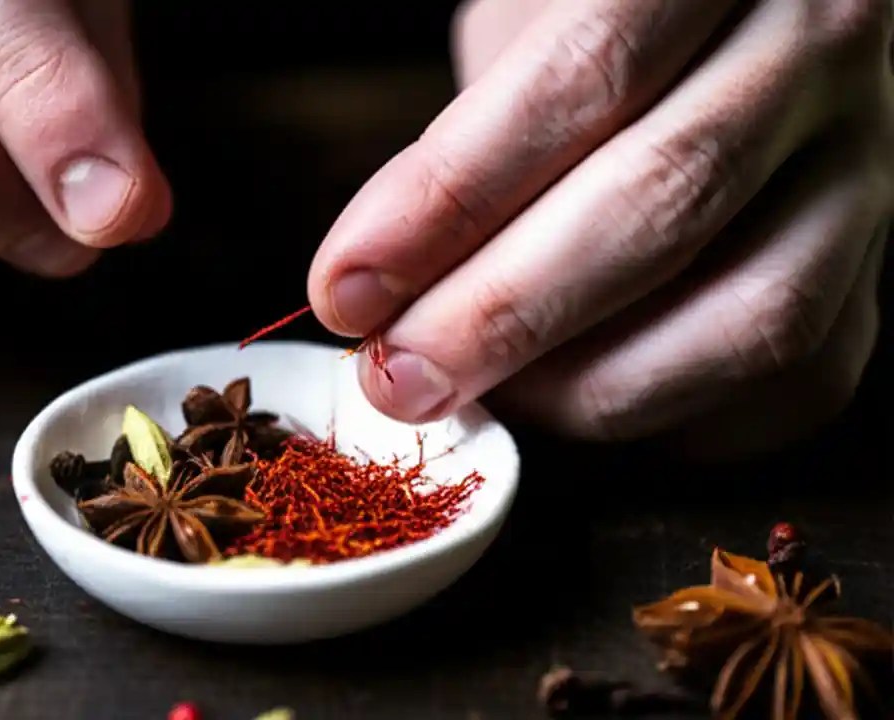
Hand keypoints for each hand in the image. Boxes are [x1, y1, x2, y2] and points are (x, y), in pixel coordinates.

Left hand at [308, 0, 892, 458]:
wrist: (744, 25)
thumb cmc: (604, 31)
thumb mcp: (523, 32)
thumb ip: (464, 145)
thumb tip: (378, 294)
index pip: (583, 74)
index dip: (451, 197)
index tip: (348, 288)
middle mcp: (819, 47)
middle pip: (664, 199)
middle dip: (504, 314)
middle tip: (400, 376)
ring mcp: (869, 168)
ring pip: (751, 313)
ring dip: (591, 385)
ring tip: (490, 396)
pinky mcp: (880, 269)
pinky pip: (801, 378)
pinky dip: (681, 417)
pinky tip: (589, 401)